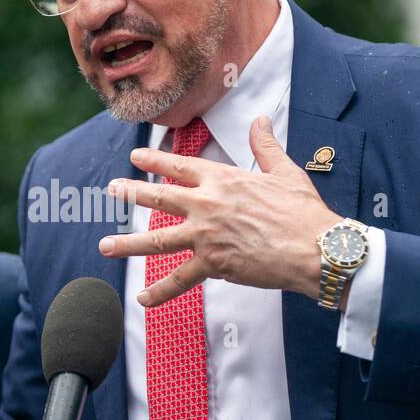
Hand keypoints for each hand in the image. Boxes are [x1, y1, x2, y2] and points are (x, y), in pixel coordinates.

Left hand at [99, 115, 344, 307]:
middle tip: (111, 191)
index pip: (180, 166)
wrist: (314, 248)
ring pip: (158, 240)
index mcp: (222, 180)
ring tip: (106, 245)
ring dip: (129, 244)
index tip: (136, 157)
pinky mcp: (213, 264)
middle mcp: (207, 205)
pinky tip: (143, 299)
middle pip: (159, 198)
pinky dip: (161, 291)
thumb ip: (265, 145)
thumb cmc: (303, 211)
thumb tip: (261, 120)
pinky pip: (180, 280)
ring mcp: (206, 236)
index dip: (155, 160)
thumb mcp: (285, 170)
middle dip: (131, 194)